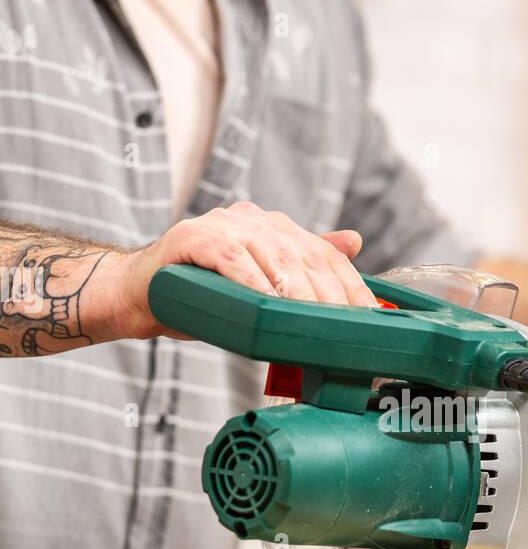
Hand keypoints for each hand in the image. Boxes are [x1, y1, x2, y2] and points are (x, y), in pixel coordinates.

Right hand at [114, 202, 377, 338]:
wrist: (139, 295)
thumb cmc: (201, 295)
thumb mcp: (259, 285)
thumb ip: (302, 265)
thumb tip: (356, 242)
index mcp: (273, 228)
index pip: (324, 255)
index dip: (350, 286)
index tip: (367, 317)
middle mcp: (252, 218)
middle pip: (304, 258)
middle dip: (329, 296)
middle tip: (342, 329)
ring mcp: (222, 224)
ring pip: (274, 257)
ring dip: (297, 293)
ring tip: (313, 321)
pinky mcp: (193, 237)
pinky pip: (231, 257)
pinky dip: (252, 281)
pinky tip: (267, 302)